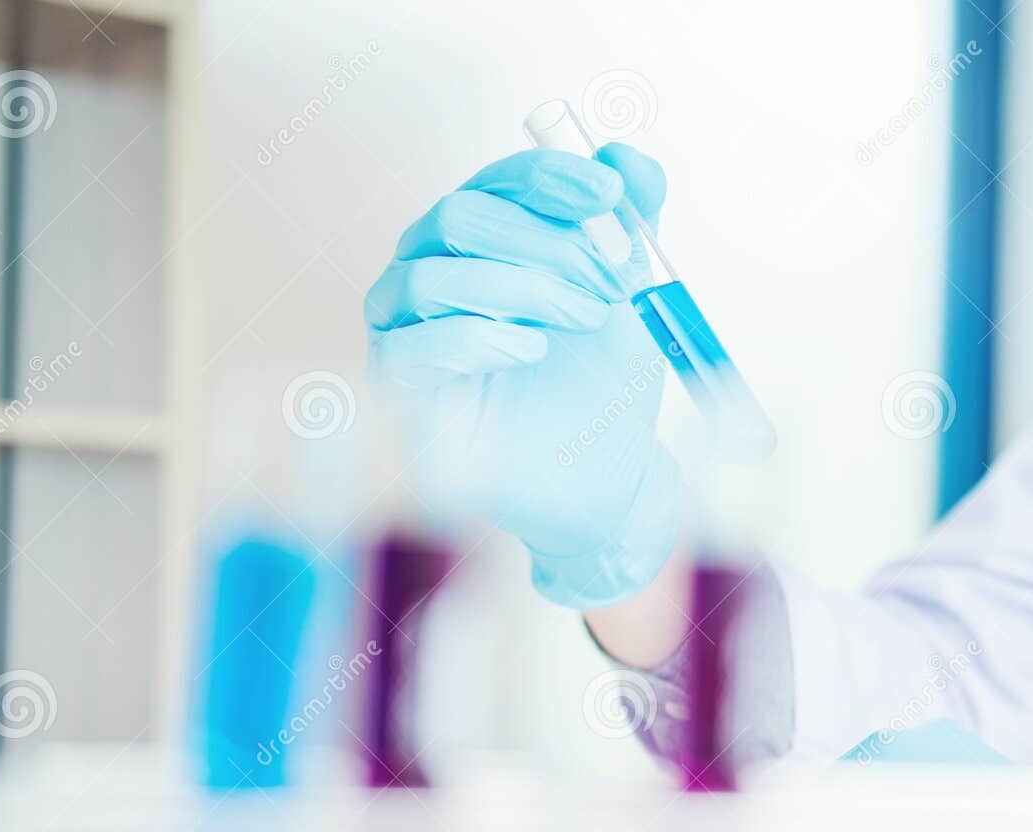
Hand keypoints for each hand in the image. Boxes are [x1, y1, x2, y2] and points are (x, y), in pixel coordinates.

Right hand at [365, 144, 678, 607]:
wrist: (604, 473)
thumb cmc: (606, 381)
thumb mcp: (631, 294)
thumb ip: (631, 223)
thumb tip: (626, 156)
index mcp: (482, 239)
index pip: (497, 182)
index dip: (551, 179)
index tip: (611, 197)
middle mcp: (430, 270)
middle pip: (459, 217)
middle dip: (544, 241)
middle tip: (609, 282)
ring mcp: (405, 330)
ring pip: (433, 275)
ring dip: (523, 288)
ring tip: (585, 317)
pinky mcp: (401, 393)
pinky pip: (413, 347)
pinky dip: (476, 338)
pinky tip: (531, 350)